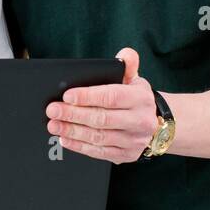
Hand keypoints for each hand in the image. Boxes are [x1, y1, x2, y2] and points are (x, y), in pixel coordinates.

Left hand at [45, 47, 157, 163]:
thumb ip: (128, 64)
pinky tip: (65, 138)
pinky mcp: (126, 155)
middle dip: (74, 114)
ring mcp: (133, 140)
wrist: (156, 125)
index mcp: (141, 99)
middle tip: (53, 110)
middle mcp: (139, 121)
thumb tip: (124, 54)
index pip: (111, 97)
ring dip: (73, 131)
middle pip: (102, 118)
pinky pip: (99, 152)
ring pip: (99, 137)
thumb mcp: (136, 79)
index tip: (67, 96)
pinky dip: (80, 146)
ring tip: (54, 125)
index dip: (88, 97)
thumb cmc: (136, 99)